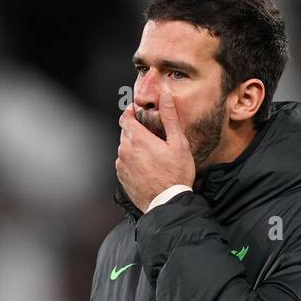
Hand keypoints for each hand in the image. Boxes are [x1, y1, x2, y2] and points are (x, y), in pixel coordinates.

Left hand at [115, 86, 195, 212]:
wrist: (167, 203)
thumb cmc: (175, 175)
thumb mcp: (178, 143)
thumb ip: (170, 118)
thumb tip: (165, 96)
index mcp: (137, 139)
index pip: (125, 117)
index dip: (130, 112)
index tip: (138, 111)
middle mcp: (125, 150)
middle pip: (125, 132)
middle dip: (136, 129)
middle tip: (152, 134)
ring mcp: (122, 165)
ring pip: (125, 148)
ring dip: (134, 146)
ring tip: (151, 153)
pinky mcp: (122, 177)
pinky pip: (124, 163)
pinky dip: (133, 160)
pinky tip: (147, 166)